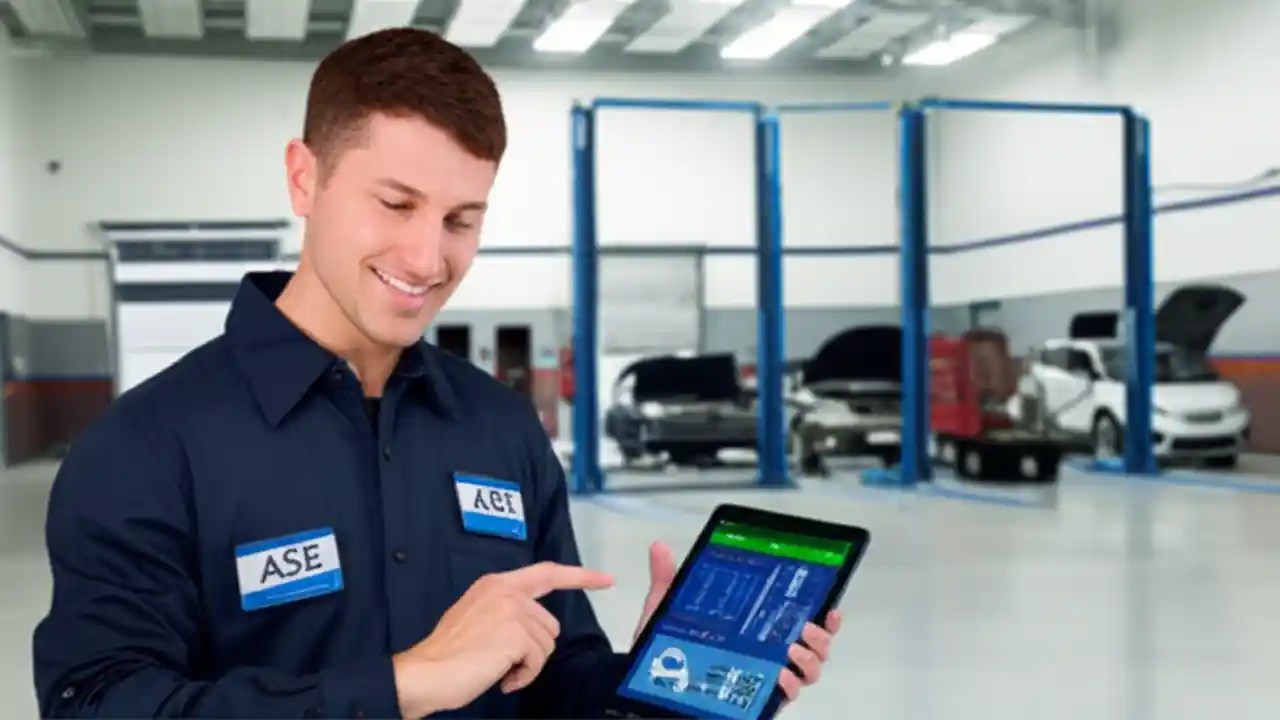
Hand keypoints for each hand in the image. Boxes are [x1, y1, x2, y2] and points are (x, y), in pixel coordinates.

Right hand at [392, 561, 613, 716]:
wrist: (427, 672)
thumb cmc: (448, 653)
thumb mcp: (477, 616)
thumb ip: (505, 610)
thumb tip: (532, 627)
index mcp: (496, 584)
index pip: (547, 573)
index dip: (580, 577)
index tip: (605, 579)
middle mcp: (506, 591)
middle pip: (550, 624)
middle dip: (534, 649)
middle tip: (503, 661)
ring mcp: (512, 611)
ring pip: (546, 645)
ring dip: (527, 664)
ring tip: (498, 668)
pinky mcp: (516, 634)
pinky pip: (538, 661)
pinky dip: (524, 676)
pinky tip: (502, 678)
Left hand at [629, 541, 843, 710]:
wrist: (651, 690)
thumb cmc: (667, 652)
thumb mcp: (667, 610)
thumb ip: (668, 579)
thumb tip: (660, 547)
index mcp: (757, 629)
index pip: (798, 619)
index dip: (822, 614)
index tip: (829, 605)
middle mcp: (768, 655)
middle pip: (814, 647)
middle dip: (822, 636)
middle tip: (807, 626)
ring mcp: (766, 679)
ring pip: (809, 672)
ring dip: (810, 659)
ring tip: (792, 650)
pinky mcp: (760, 701)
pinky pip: (788, 696)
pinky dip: (790, 685)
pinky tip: (781, 675)